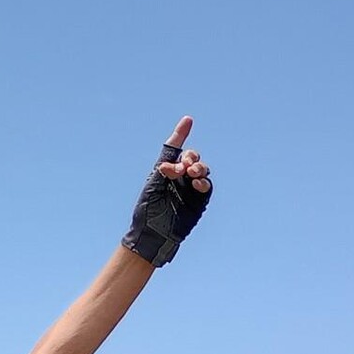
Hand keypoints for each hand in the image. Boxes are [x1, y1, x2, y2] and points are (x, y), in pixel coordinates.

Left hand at [122, 116, 213, 267]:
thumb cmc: (147, 209)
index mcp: (166, 171)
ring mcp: (190, 189)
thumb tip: (176, 146)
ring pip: (202, 170)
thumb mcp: (154, 181)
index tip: (188, 120)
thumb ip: (166, 163)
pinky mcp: (199, 201)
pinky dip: (203, 182)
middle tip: (183, 166)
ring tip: (191, 172)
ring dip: (199, 167)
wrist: (152, 233)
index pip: (175, 149)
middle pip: (192, 158)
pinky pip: (206, 186)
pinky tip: (197, 183)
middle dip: (190, 157)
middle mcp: (179, 178)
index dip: (181, 134)